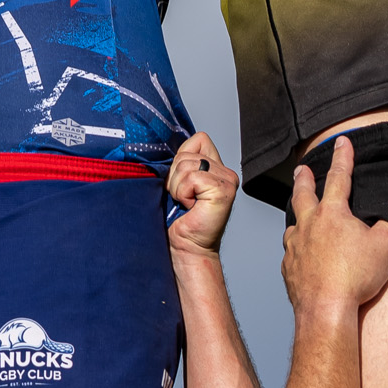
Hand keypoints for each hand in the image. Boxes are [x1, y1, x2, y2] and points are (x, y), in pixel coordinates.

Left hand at [166, 130, 238, 259]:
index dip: (181, 158)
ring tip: (186, 203)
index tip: (181, 183)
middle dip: (174, 177)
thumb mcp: (175, 183)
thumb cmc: (177, 220)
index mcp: (216, 167)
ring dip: (177, 187)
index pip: (199, 139)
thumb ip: (179, 163)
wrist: (185, 248)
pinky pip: (191, 178)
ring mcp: (227, 180)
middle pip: (186, 153)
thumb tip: (160, 147)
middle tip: (182, 198)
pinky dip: (183, 193)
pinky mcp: (223, 189)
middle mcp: (225, 171)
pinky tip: (190, 207)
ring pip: (187, 165)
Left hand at [282, 138, 387, 317]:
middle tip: (302, 169)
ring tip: (301, 215)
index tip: (342, 142)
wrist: (326, 309)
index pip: (339, 177)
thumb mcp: (385, 246)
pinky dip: (297, 248)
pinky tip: (301, 253)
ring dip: (298, 217)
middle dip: (305, 178)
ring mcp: (294, 247)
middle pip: (303, 194)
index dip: (343, 157)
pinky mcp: (289, 268)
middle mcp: (308, 225)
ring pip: (293, 225)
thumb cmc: (356, 277)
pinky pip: (291, 252)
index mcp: (332, 214)